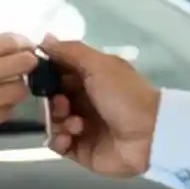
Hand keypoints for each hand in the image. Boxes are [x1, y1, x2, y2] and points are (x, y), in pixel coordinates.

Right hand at [0, 33, 36, 160]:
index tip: (27, 47)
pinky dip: (6, 106)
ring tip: (10, 87)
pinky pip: (7, 111)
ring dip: (19, 88)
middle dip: (30, 63)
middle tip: (29, 65)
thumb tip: (9, 47)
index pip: (6, 42)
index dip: (23, 43)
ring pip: (18, 90)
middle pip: (20, 63)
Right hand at [41, 36, 160, 176]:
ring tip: (76, 124)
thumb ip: (70, 51)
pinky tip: (70, 138)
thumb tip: (44, 38)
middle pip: (52, 98)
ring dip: (58, 120)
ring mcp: (82, 126)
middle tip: (64, 104)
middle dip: (52, 100)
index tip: (39, 75)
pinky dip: (59, 140)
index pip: (58, 72)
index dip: (46, 73)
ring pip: (53, 121)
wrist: (150, 135)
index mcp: (90, 79)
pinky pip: (58, 144)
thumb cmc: (125, 95)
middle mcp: (84, 101)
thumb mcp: (99, 65)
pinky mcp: (81, 149)